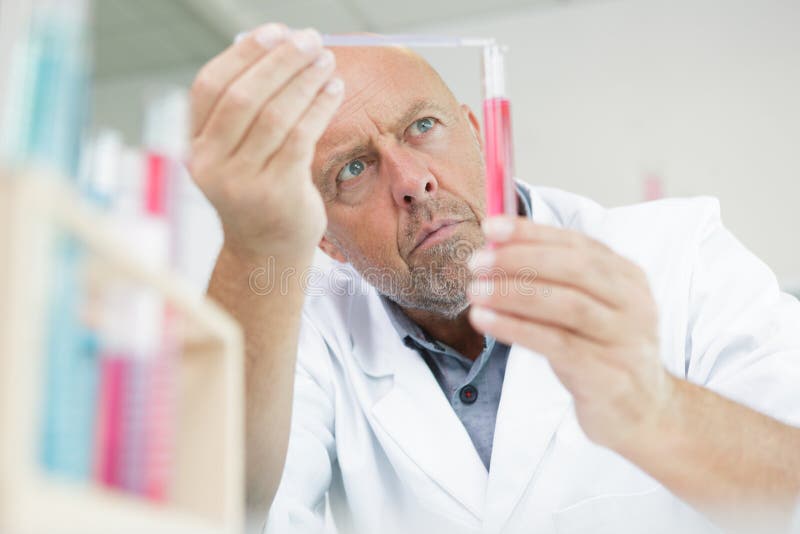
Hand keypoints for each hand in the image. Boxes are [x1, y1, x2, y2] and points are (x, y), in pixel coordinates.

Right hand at [188, 24, 343, 259]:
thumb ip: (245, 110)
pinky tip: (334, 90)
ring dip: (305, 80)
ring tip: (327, 61)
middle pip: (244, 96)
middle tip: (310, 40)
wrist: (267, 249)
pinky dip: (319, 107)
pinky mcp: (276, 192)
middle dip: (281, 61)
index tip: (275, 32)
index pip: (210, 86)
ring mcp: (242, 181)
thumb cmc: (257, 191)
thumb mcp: (236, 152)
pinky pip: (301, 137)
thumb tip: (280, 47)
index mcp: (194, 146)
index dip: (244, 54)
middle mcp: (210, 164)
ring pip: (275, 115)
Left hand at [466, 216, 672, 452]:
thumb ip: (552, 279)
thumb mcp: (586, 309)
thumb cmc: (600, 351)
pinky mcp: (608, 375)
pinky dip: (516, 328)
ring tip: (475, 291)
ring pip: (565, 304)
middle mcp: (633, 303)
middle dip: (520, 260)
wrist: (642, 413)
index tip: (491, 226)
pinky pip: (556, 344)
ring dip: (513, 293)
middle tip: (477, 262)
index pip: (576, 243)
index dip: (531, 232)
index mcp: (626, 277)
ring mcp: (624, 339)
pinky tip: (486, 321)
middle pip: (574, 269)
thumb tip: (496, 248)